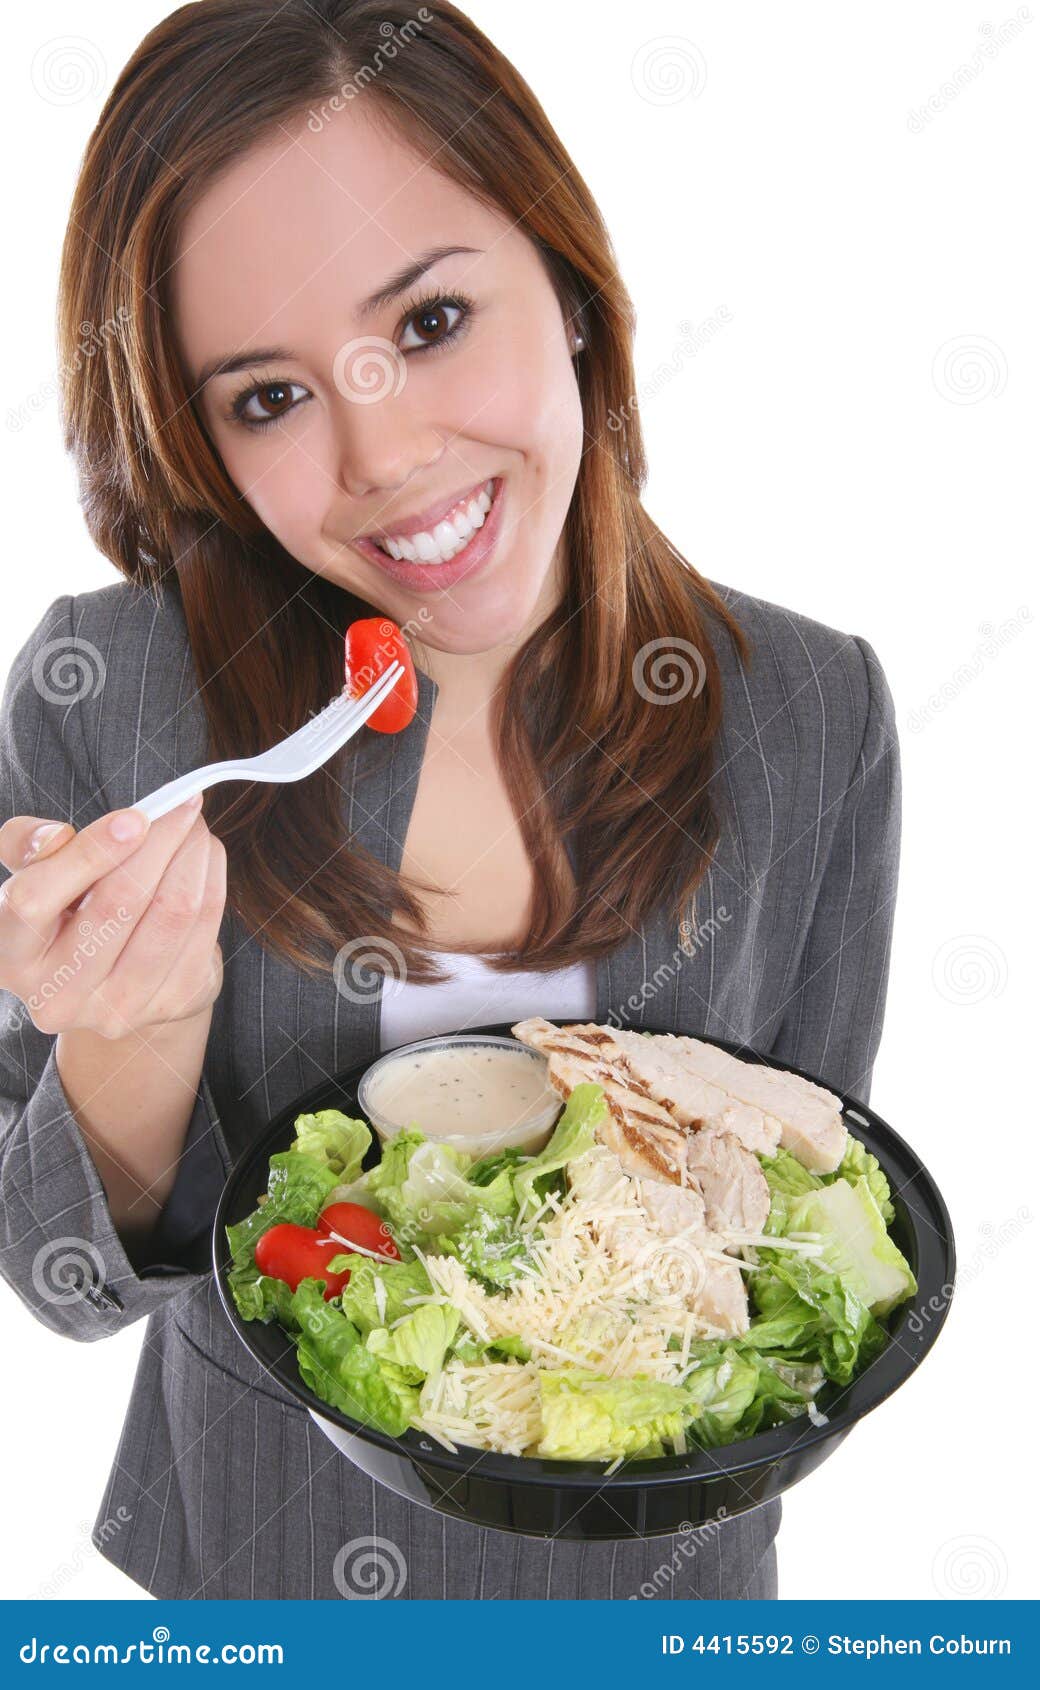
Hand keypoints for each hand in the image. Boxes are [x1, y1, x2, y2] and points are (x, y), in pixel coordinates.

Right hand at [0, 796, 226, 1039]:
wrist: (110, 982)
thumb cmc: (63, 913)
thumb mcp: (30, 877)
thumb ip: (27, 846)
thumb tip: (55, 837)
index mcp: (10, 957)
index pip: (36, 899)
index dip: (89, 852)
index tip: (135, 817)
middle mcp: (58, 995)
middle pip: (118, 904)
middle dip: (159, 842)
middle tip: (181, 803)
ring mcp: (117, 1009)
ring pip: (171, 914)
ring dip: (192, 855)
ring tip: (193, 823)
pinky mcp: (171, 1004)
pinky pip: (204, 927)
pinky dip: (211, 879)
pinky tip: (205, 855)